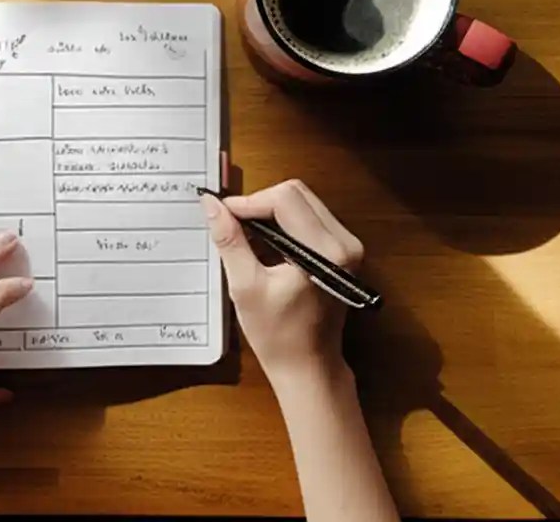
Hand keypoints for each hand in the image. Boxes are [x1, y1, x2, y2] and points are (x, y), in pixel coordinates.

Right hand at [202, 180, 364, 382]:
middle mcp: (344, 242)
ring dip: (270, 212)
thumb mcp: (246, 287)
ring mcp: (347, 246)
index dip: (248, 202)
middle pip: (296, 194)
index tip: (222, 214)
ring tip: (246, 237)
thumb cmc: (279, 335)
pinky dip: (283, 222)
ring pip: (303, 202)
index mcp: (325, 251)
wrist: (309, 365)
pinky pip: (309, 218)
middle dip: (259, 203)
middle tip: (232, 224)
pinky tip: (264, 245)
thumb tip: (212, 206)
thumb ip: (230, 241)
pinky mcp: (343, 251)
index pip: (284, 199)